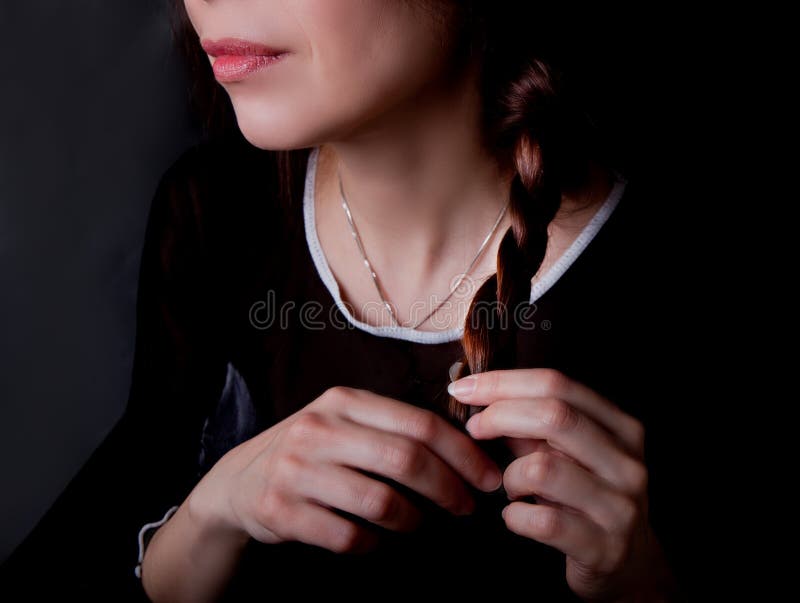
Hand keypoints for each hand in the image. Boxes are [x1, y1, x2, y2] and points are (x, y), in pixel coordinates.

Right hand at [188, 386, 502, 553]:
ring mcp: (296, 469)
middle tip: (468, 508)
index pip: (419, 423)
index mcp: (344, 402)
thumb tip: (466, 452)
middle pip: (405, 460)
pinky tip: (376, 541)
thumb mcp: (345, 423)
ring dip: (413, 521)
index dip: (463, 453)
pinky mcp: (280, 510)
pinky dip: (373, 545)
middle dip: (449, 489)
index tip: (489, 478)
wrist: (238, 482)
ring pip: (380, 502)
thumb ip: (393, 429)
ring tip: (420, 525)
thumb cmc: (313, 452)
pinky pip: (348, 537)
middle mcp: (319, 428)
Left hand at [448, 368, 679, 601]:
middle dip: (499, 416)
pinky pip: (543, 521)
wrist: (630, 565)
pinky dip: (515, 516)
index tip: (464, 388)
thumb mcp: (565, 454)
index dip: (503, 382)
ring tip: (509, 487)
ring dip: (509, 475)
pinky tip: (513, 516)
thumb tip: (480, 394)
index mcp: (620, 427)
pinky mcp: (605, 547)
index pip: (557, 384)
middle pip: (553, 415)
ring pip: (543, 468)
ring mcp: (621, 506)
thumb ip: (531, 426)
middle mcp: (626, 461)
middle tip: (473, 429)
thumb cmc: (586, 498)